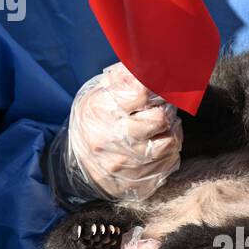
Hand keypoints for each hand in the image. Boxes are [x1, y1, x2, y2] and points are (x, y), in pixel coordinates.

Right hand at [64, 63, 182, 200]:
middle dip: (165, 110)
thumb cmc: (93, 122)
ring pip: (170, 142)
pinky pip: (171, 162)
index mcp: (101, 111)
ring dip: (171, 130)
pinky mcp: (138, 182)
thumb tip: (150, 65)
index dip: (157, 87)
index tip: (157, 89)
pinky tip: (158, 145)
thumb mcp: (97, 94)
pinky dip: (170, 151)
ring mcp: (126, 164)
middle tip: (161, 108)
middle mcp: (112, 140)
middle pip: (160, 118)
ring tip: (161, 127)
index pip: (143, 92)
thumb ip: (122, 77)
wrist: (77, 165)